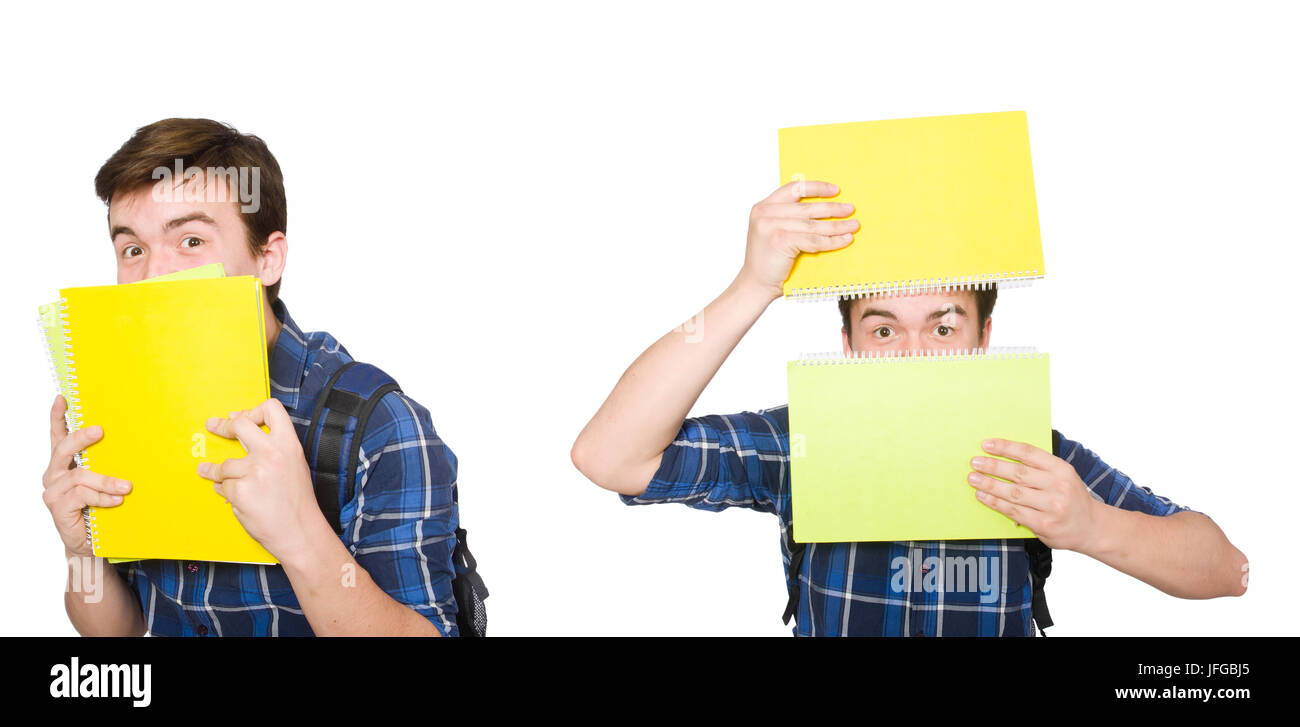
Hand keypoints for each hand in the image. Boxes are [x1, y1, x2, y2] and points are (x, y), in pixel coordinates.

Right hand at [43, 395, 132, 556]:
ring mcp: (54, 490)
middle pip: (63, 448)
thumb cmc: (99, 506)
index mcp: (65, 463)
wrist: (91, 541)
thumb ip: (108, 463)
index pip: (57, 435)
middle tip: (99, 430)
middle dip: (81, 438)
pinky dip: (101, 496)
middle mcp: (55, 473)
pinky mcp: (58, 507)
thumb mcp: (104, 481)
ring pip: (79, 475)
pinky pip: (81, 495)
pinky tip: (116, 500)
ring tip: (126, 487)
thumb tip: (135, 441)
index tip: (62, 398)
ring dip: (105, 480)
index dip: (57, 417)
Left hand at [197, 397, 326, 561]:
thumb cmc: (298, 502)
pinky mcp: (240, 491)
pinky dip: (225, 492)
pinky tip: (234, 497)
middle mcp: (272, 453)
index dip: (253, 410)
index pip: (271, 408)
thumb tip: (245, 432)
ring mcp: (255, 472)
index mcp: (289, 445)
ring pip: (225, 465)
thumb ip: (274, 447)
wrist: (300, 532)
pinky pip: (222, 486)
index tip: (242, 417)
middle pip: (239, 425)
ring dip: (219, 473)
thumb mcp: (295, 465)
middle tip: (215, 426)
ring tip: (220, 477)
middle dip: (223, 426)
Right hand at [737, 179, 858, 299]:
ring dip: (836, 226)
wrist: (755, 285)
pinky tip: (845, 240)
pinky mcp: (780, 240)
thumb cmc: (769, 261)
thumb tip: (824, 209)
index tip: (836, 190)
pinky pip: (813, 240)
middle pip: (807, 208)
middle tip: (850, 210)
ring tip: (853, 226)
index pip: (793, 188)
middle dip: (832, 208)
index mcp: (763, 206)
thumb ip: (789, 218)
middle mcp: (764, 213)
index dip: (816, 187)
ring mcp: (770, 226)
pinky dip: (832, 241)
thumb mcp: (773, 231)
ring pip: (812, 225)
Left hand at [967, 437, 1102, 552]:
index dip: (1006, 447)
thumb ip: (1040, 467)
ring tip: (974, 478)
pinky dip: (995, 503)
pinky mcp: (1043, 524)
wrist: (1092, 527)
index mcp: (1061, 469)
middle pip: (1018, 473)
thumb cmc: (1071, 498)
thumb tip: (1004, 457)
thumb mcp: (1063, 476)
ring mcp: (1051, 506)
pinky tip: (983, 496)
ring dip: (990, 484)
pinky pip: (1013, 511)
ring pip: (1013, 493)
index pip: (1029, 453)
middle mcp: (1058, 486)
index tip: (987, 444)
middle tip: (975, 462)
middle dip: (993, 466)